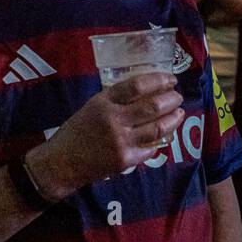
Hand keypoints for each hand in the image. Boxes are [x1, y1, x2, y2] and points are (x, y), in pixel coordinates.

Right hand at [26, 72, 182, 200]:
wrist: (62, 162)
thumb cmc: (76, 131)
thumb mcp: (92, 106)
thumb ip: (115, 99)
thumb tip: (145, 91)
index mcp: (104, 102)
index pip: (137, 85)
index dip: (158, 80)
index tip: (170, 79)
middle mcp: (114, 119)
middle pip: (152, 106)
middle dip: (171, 99)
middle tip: (178, 96)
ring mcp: (121, 140)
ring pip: (157, 128)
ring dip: (173, 119)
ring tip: (179, 113)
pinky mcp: (125, 159)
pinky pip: (150, 148)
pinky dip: (160, 141)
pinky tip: (164, 136)